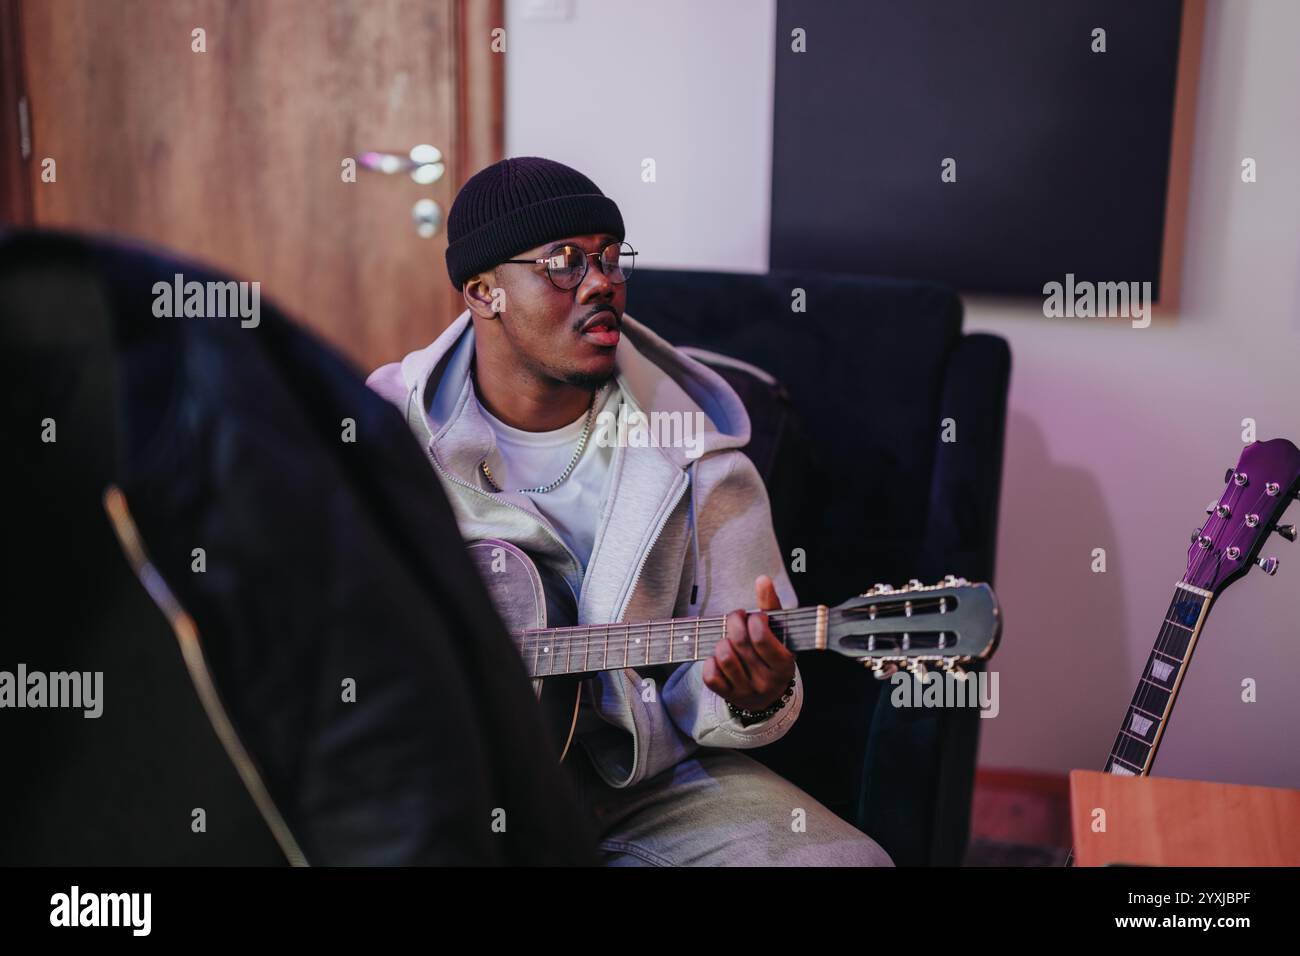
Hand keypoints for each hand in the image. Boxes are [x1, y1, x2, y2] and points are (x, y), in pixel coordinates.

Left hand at [702, 574, 795, 710]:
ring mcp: (746, 691)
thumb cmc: (772, 654)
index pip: (761, 637)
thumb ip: (771, 606)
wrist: (766, 694)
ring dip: (722, 641)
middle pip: (740, 642)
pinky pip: (710, 675)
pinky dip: (710, 662)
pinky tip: (719, 657)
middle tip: (736, 618)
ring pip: (724, 657)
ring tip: (729, 639)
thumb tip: (762, 580)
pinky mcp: (728, 696)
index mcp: (784, 665)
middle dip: (734, 622)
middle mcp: (766, 681)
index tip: (754, 616)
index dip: (753, 620)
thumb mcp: (779, 633)